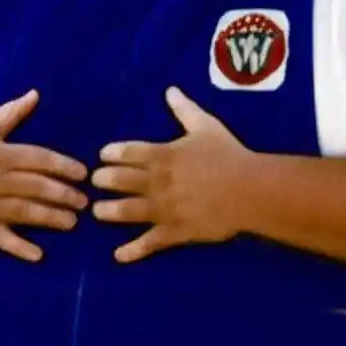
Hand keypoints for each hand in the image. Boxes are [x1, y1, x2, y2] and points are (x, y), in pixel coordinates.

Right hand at [0, 90, 88, 261]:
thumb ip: (11, 113)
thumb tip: (36, 94)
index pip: (37, 159)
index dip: (62, 166)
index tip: (83, 173)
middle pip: (35, 187)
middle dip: (63, 195)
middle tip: (85, 202)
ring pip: (24, 212)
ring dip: (50, 218)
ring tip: (72, 222)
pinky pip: (1, 239)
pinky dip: (19, 248)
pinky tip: (39, 255)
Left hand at [92, 87, 251, 262]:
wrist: (250, 190)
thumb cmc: (229, 155)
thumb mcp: (206, 127)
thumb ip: (184, 110)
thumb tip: (170, 89)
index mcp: (162, 155)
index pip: (126, 153)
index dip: (110, 154)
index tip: (102, 156)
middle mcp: (156, 182)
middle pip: (118, 181)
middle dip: (102, 181)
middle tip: (95, 182)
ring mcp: (163, 208)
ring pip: (126, 211)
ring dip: (107, 212)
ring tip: (97, 212)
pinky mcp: (174, 231)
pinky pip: (149, 243)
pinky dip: (132, 251)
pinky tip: (118, 256)